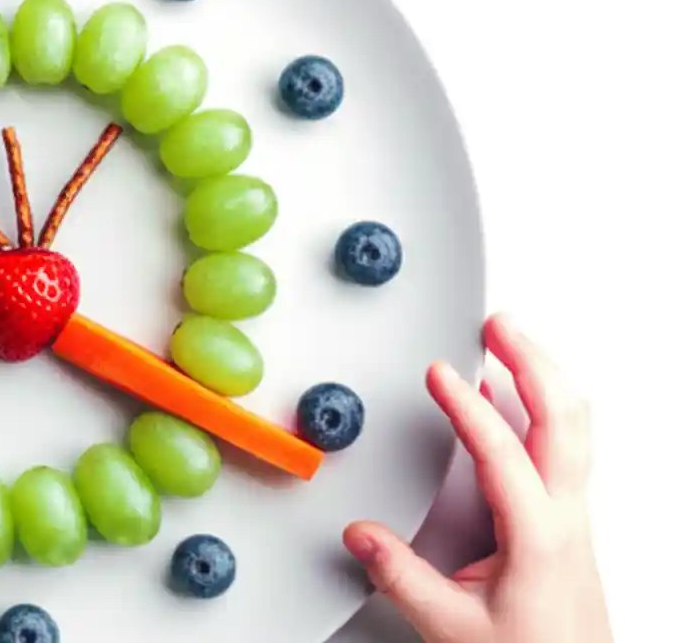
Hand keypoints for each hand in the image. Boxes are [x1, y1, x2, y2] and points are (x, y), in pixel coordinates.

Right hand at [343, 314, 610, 641]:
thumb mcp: (451, 626)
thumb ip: (402, 577)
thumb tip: (363, 534)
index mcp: (538, 535)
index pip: (502, 451)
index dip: (468, 405)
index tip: (441, 372)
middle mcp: (565, 516)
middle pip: (562, 416)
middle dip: (530, 361)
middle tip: (497, 325)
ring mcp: (573, 515)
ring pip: (574, 425)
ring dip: (544, 376)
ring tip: (512, 344)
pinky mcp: (569, 521)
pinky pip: (568, 445)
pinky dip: (546, 406)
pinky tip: (520, 401)